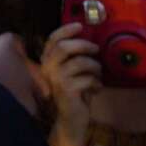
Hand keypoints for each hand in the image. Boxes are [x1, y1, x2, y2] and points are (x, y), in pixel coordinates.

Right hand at [39, 21, 100, 143]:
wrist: (71, 119)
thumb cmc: (74, 93)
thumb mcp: (72, 72)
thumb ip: (73, 58)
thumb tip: (89, 40)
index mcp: (47, 61)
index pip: (53, 40)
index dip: (65, 30)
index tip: (80, 25)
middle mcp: (48, 68)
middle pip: (64, 47)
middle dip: (83, 45)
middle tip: (96, 49)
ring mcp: (56, 79)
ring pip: (80, 62)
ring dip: (95, 67)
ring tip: (98, 74)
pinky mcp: (67, 90)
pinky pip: (88, 78)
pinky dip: (97, 83)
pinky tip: (96, 88)